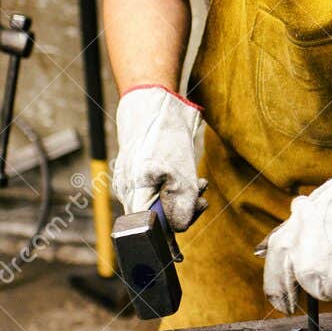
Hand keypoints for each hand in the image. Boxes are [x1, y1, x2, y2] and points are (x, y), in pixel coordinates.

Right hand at [110, 85, 207, 229]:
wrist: (152, 102)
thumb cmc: (163, 136)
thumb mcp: (180, 174)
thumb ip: (181, 206)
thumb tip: (180, 227)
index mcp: (133, 194)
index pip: (152, 228)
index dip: (173, 229)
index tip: (191, 218)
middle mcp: (128, 191)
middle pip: (158, 216)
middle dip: (184, 210)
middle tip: (202, 198)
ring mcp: (133, 181)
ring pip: (161, 202)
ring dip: (185, 197)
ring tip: (202, 184)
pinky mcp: (141, 172)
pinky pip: (160, 188)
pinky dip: (178, 186)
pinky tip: (193, 178)